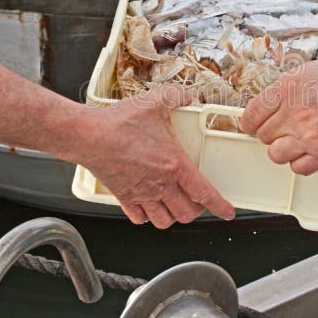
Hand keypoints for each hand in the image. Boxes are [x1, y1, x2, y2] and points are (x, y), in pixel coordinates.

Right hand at [80, 85, 234, 227]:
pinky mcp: (123, 196)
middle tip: (197, 202)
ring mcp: (141, 193)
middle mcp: (160, 184)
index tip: (228, 212)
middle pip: (186, 213)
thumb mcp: (156, 101)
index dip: (220, 206)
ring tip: (175, 206)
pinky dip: (147, 216)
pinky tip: (148, 207)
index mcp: (174, 165)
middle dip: (196, 211)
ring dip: (173, 216)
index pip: (204, 193)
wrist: (89, 135)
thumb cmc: (120, 122)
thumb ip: (177, 97)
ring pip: (164, 220)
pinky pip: (139, 217)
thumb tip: (187, 97)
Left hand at [240, 59, 317, 174]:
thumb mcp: (306, 72)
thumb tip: (262, 107)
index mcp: (287, 89)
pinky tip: (308, 149)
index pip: (250, 116)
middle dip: (271, 132)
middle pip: (262, 136)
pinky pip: (298, 168)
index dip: (250, 122)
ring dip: (283, 149)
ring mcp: (309, 136)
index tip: (254, 124)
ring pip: (275, 155)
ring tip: (296, 139)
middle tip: (284, 127)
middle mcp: (295, 113)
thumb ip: (281, 91)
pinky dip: (300, 161)